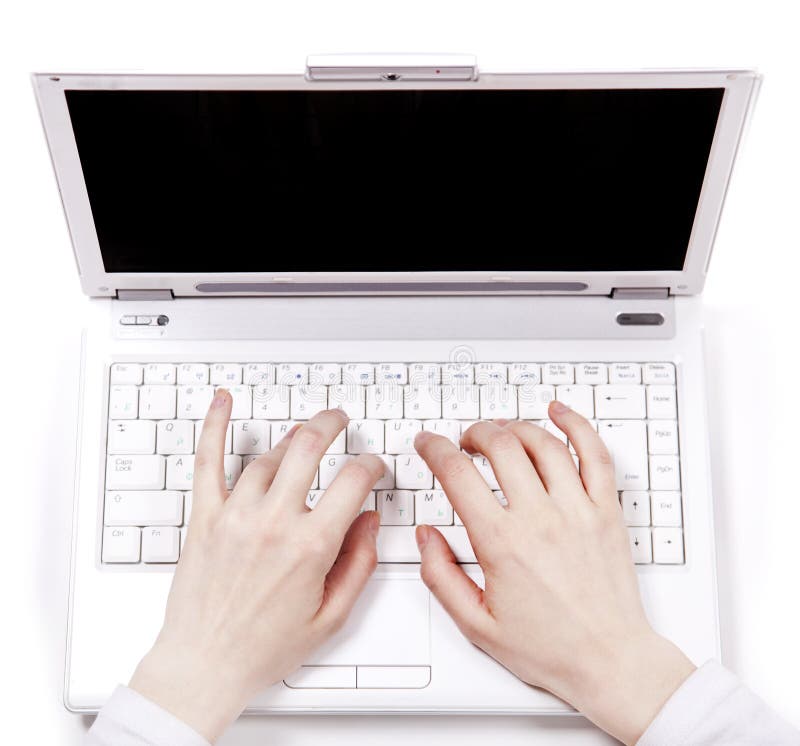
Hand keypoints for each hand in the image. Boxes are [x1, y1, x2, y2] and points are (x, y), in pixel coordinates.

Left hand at [129, 393, 382, 741]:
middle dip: (331, 424)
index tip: (372, 466)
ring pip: (269, 456)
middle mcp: (273, 522)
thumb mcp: (331, 617)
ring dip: (291, 438)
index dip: (371, 465)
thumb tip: (372, 522)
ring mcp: (235, 515)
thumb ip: (359, 564)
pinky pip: (208, 461)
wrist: (204, 665)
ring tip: (303, 434)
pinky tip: (222, 401)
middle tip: (339, 420)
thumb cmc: (263, 648)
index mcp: (310, 546)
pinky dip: (214, 427)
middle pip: (308, 447)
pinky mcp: (204, 517)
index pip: (353, 481)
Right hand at [413, 400, 694, 744]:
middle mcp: (540, 518)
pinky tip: (560, 413)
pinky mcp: (607, 510)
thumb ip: (441, 577)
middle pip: (500, 445)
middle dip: (474, 432)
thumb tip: (426, 537)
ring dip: (513, 427)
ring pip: (542, 442)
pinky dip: (576, 424)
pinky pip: (595, 453)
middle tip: (465, 440)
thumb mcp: (476, 625)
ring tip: (500, 432)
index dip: (434, 449)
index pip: (457, 474)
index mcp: (502, 543)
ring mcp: (578, 509)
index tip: (427, 444)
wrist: (610, 661)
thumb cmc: (550, 647)